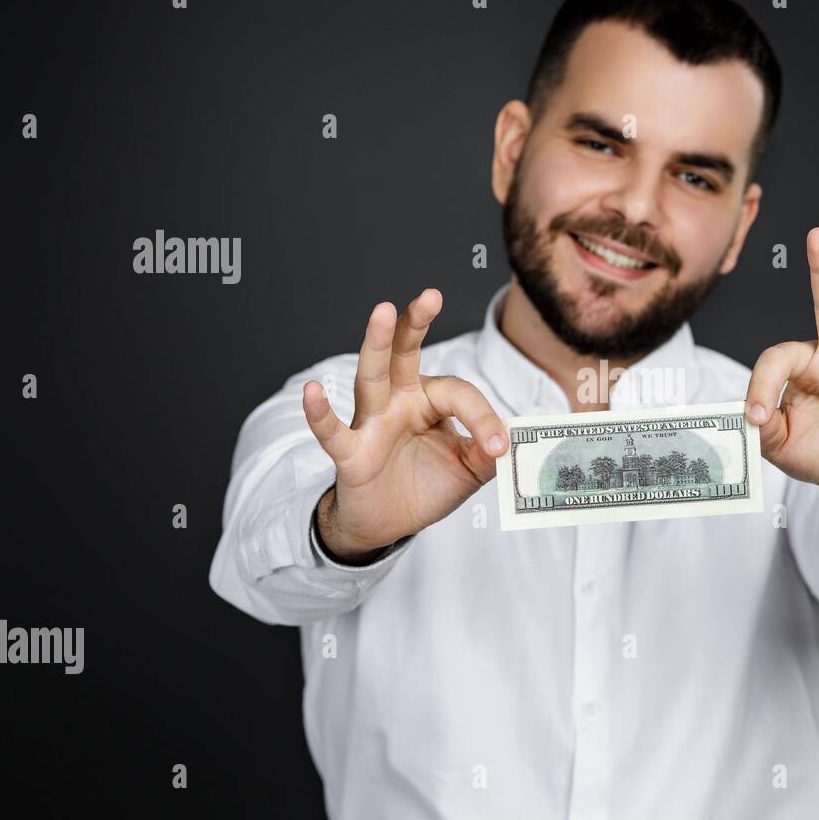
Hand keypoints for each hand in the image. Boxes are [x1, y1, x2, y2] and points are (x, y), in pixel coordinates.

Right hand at [302, 289, 508, 560]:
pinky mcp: (350, 452)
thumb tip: (506, 441)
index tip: (499, 447)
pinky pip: (332, 431)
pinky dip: (319, 413)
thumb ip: (488, 452)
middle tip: (431, 295)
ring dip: (377, 344)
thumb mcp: (469, 470)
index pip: (458, 394)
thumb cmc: (426, 485)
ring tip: (383, 312)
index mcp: (429, 401)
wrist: (389, 524)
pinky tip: (312, 392)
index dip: (483, 418)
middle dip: (416, 323)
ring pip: (372, 376)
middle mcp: (398, 402)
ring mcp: (372, 423)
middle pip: (405, 354)